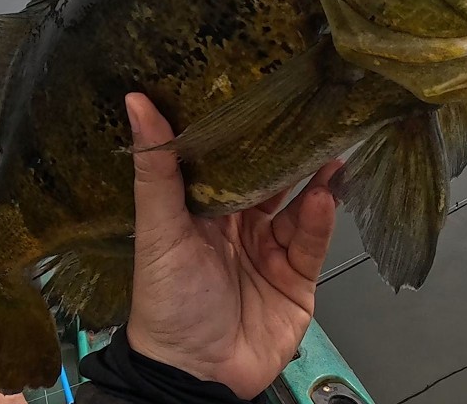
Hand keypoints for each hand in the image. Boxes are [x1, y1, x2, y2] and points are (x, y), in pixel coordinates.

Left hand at [122, 93, 340, 398]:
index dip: (245, 130)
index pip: (228, 161)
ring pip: (299, 205)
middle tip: (312, 111)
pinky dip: (322, 218)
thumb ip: (156, 170)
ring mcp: (270, 251)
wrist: (196, 374)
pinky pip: (314, 241)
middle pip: (271, 179)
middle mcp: (239, 226)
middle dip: (290, 149)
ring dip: (314, 178)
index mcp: (202, 211)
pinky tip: (325, 195)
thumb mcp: (158, 231)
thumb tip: (138, 104)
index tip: (263, 91)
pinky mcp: (297, 278)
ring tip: (328, 150)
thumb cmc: (166, 305)